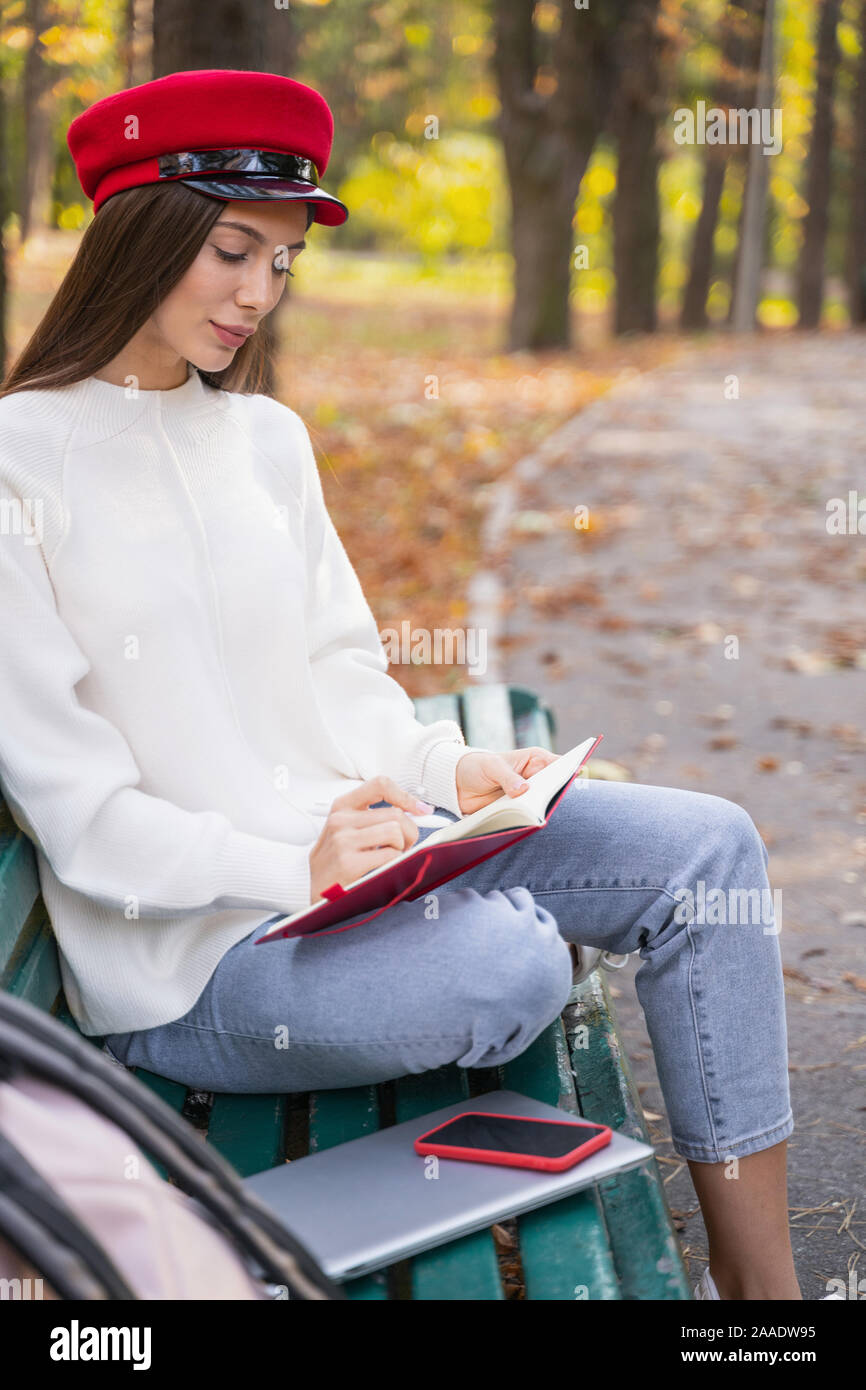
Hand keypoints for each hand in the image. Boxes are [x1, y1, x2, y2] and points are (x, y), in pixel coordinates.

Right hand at [308, 775, 431, 904]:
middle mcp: (341, 820)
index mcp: (342, 806)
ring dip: (401, 847)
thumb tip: (416, 812)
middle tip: (404, 845)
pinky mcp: (348, 862)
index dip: (405, 795)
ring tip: (390, 856)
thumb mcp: (346, 829)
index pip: (380, 784)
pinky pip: (390, 855)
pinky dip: (394, 862)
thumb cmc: (333, 858)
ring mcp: (343, 840)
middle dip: (410, 831)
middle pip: (396, 814)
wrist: (305, 885)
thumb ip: (374, 818)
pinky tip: (381, 867)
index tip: (420, 809)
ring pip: (395, 832)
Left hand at [454, 747, 560, 815]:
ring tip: (537, 816)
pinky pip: (527, 817)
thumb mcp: (492, 767)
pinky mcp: (518, 810)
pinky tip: (524, 824)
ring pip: (542, 805)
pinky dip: (526, 821)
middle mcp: (535, 778)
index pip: (558, 764)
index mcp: (535, 760)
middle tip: (553, 801)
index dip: (570, 769)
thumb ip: (508, 778)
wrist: (457, 784)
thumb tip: (524, 790)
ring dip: (539, 811)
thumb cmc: (478, 766)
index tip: (579, 774)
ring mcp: (528, 796)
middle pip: (554, 788)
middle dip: (554, 795)